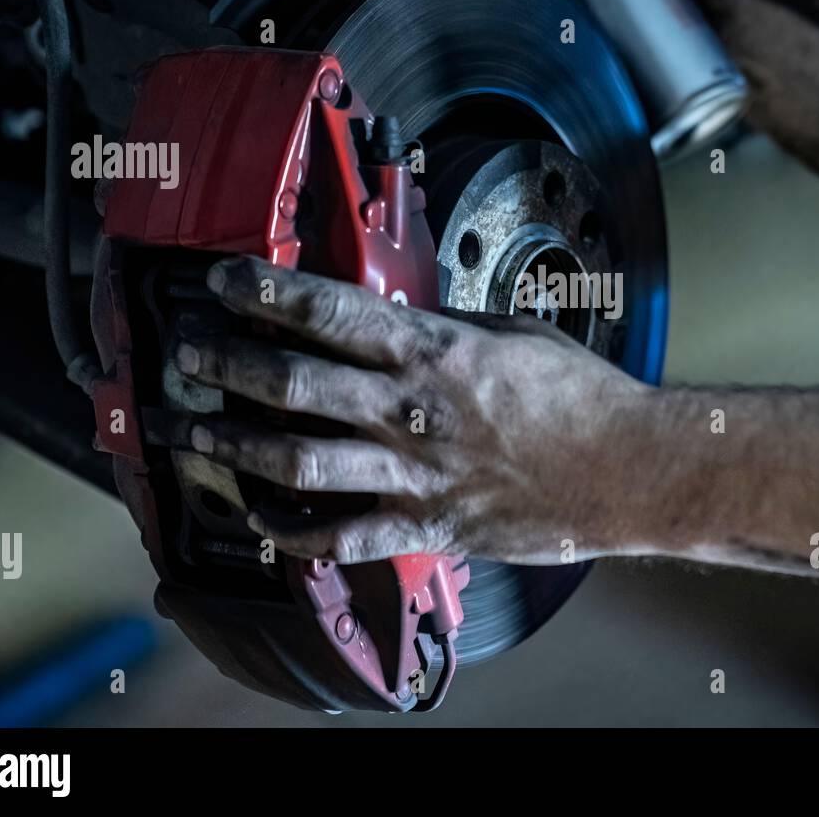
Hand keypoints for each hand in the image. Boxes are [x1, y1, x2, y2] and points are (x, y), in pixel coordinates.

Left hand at [175, 256, 658, 564]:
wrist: (627, 468)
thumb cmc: (580, 397)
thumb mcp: (511, 333)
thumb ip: (445, 328)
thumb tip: (397, 318)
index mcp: (433, 350)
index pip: (327, 312)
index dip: (263, 292)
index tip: (224, 281)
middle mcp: (410, 409)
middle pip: (291, 383)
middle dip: (226, 365)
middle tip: (190, 353)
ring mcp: (412, 471)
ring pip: (297, 461)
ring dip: (236, 445)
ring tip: (199, 431)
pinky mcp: (425, 524)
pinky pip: (341, 537)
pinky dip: (292, 535)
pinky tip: (261, 521)